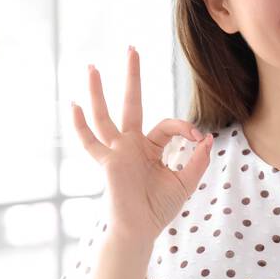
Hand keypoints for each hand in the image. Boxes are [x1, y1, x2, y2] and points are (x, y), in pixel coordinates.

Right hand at [71, 47, 215, 243]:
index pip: (167, 125)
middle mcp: (130, 145)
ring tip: (93, 67)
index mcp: (149, 147)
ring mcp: (116, 151)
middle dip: (132, 77)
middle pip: (130, 103)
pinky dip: (80, 126)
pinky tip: (73, 105)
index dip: (184, 127)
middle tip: (132, 48)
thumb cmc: (159, 208)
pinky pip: (90, 142)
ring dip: (99, 91)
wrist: (140, 230)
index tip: (198, 137)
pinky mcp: (107, 162)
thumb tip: (207, 138)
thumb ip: (197, 161)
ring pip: (105, 116)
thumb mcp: (185, 182)